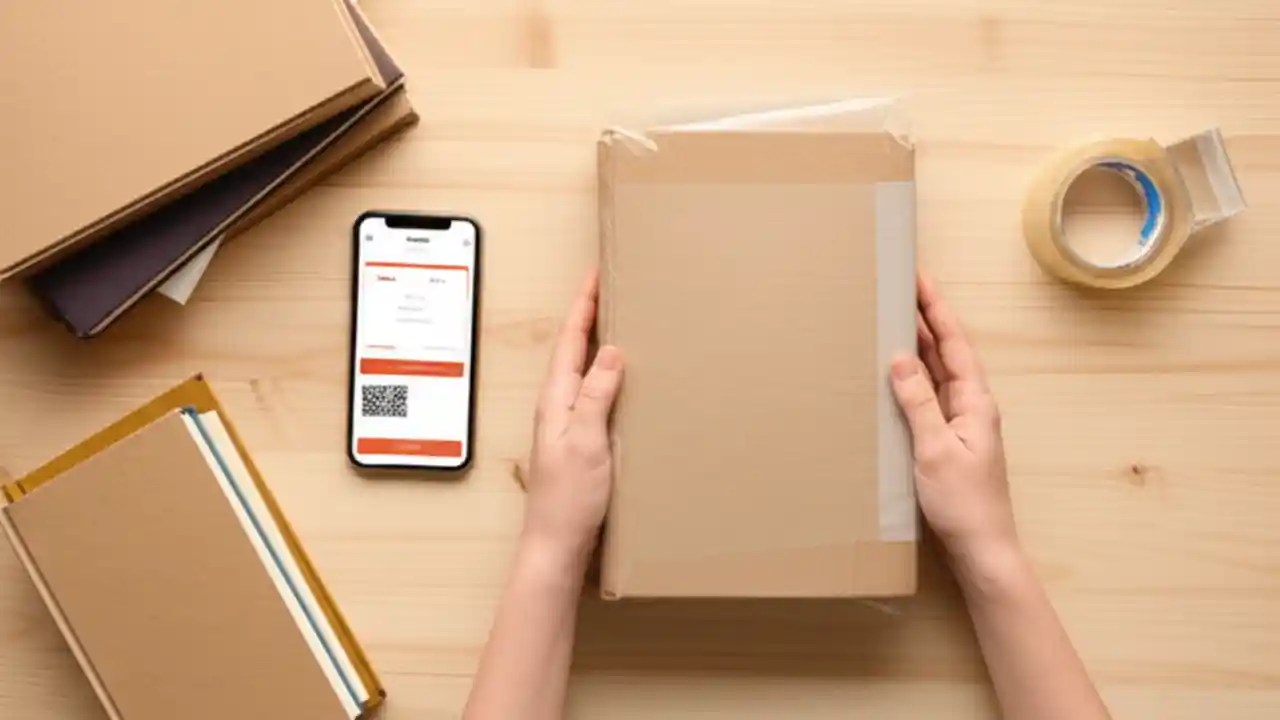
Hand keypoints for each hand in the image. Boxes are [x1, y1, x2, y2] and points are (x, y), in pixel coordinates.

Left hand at [524, 270, 623, 563]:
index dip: (584, 304)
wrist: (556, 546)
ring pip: (583, 370)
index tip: (597, 273)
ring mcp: (567, 424)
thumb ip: (595, 395)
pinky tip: (623, 380)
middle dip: (590, 315)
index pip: (571, 340)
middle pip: (574, 349)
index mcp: (556, 399)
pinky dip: (607, 375)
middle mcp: (558, 406)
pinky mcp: (580, 442)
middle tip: (611, 286)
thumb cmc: (568, 500)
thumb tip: (610, 350)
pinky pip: (593, 394)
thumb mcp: (585, 441)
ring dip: (598, 343)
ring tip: (619, 320)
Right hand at [890, 273, 1017, 573]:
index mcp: (975, 402)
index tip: (919, 278)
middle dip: (927, 318)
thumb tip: (901, 358)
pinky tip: (896, 373)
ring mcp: (961, 424)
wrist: (982, 549)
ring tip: (897, 317)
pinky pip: (929, 397)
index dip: (937, 309)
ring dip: (920, 345)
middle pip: (947, 352)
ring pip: (938, 373)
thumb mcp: (935, 449)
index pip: (953, 344)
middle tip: (902, 288)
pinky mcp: (948, 441)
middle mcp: (972, 407)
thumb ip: (918, 402)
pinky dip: (913, 378)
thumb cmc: (963, 503)